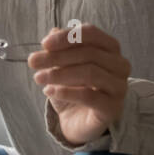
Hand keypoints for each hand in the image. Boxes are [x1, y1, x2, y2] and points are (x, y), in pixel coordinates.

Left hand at [28, 23, 130, 145]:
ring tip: (38, 78)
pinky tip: (48, 91)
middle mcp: (120, 65)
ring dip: (59, 74)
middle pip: (89, 53)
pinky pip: (88, 96)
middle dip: (57, 56)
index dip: (67, 36)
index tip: (44, 44)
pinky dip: (65, 92)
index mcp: (111, 48)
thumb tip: (52, 32)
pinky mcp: (113, 108)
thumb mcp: (63, 65)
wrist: (78, 122)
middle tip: (33, 62)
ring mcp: (119, 87)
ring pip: (90, 73)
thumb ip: (60, 48)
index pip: (91, 34)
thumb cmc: (73, 88)